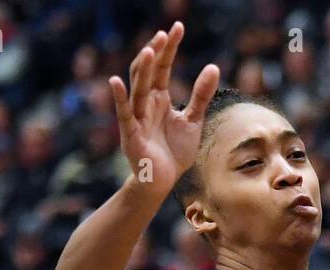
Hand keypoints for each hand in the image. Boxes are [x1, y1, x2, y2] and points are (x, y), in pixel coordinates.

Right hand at [108, 21, 218, 192]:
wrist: (164, 182)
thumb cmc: (175, 152)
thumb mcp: (193, 120)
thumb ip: (201, 95)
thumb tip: (213, 66)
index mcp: (159, 98)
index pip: (163, 67)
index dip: (170, 48)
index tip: (178, 27)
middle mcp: (145, 103)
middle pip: (148, 72)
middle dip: (156, 53)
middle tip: (166, 33)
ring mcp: (137, 117)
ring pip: (137, 89)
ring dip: (141, 70)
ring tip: (149, 50)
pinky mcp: (131, 135)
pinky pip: (125, 114)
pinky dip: (120, 98)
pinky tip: (116, 81)